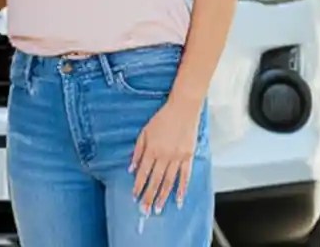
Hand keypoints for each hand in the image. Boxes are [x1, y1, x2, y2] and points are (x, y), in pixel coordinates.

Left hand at [129, 99, 200, 214]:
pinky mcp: (188, 157)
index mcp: (152, 149)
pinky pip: (185, 177)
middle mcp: (164, 156)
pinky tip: (179, 200)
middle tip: (145, 210)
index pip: (143, 173)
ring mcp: (177, 158)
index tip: (135, 197)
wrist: (183, 109)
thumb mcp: (144, 131)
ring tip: (159, 209)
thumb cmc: (162, 119)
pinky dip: (182, 189)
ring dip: (163, 197)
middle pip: (155, 181)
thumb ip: (138, 151)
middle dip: (149, 197)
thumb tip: (131, 168)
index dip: (138, 186)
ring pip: (169, 182)